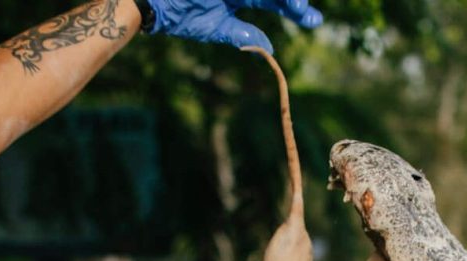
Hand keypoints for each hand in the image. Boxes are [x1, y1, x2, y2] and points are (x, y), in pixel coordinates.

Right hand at [147, 0, 322, 52]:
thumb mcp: (216, 27)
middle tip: (303, 10)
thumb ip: (243, 34)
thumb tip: (270, 49)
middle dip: (292, 0)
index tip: (314, 21)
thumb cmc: (180, 14)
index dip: (296, 10)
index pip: (277, 1)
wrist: (151, 4)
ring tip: (295, 3)